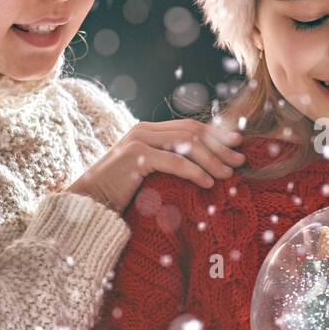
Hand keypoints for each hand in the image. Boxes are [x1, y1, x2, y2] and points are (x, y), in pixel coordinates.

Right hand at [66, 120, 245, 212]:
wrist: (89, 203)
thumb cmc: (121, 193)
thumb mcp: (150, 174)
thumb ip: (169, 163)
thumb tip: (204, 168)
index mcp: (149, 130)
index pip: (190, 126)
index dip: (216, 134)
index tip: (238, 144)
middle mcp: (144, 130)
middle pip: (192, 132)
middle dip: (220, 146)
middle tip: (239, 161)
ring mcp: (138, 141)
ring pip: (186, 144)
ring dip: (212, 159)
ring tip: (227, 175)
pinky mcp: (135, 157)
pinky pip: (174, 161)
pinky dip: (195, 171)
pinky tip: (208, 183)